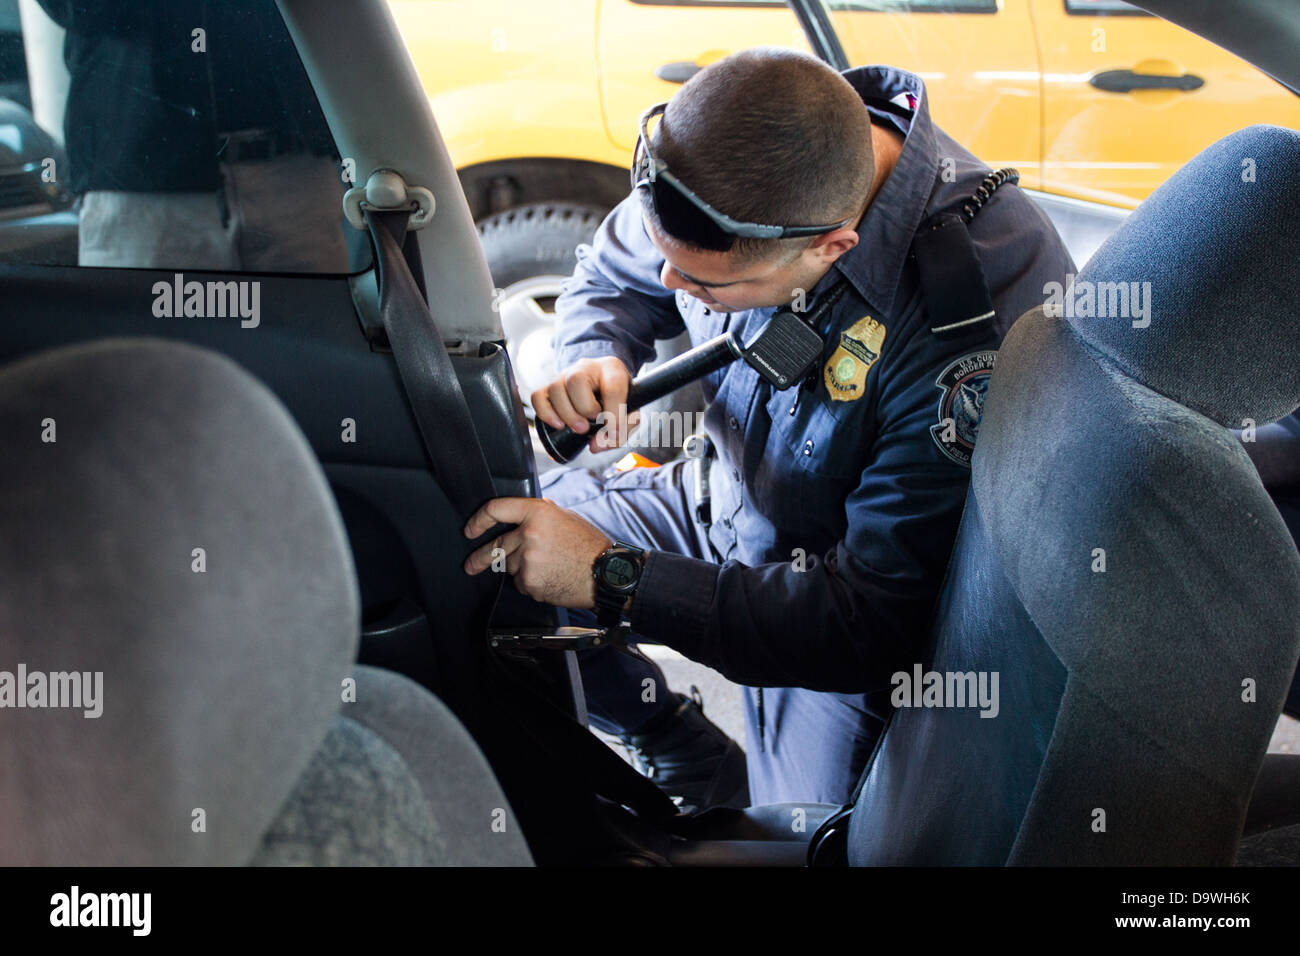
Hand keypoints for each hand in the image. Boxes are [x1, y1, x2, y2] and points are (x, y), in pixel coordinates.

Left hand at [463, 497, 611, 607]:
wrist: (605, 574)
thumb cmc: (589, 546)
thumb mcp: (566, 517)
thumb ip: (541, 514)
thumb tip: (521, 513)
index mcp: (538, 513)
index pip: (497, 509)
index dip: (478, 520)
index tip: (470, 529)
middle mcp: (530, 534)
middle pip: (495, 545)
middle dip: (479, 557)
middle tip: (472, 564)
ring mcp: (528, 560)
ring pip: (508, 566)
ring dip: (519, 568)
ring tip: (545, 567)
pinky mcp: (530, 582)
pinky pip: (520, 583)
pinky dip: (529, 583)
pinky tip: (550, 578)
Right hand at [531, 356, 640, 452]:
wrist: (604, 386)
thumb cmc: (617, 400)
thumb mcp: (630, 414)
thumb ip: (622, 431)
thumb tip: (595, 444)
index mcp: (612, 369)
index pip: (613, 386)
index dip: (614, 412)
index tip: (613, 430)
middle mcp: (586, 368)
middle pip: (576, 380)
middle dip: (584, 409)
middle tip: (590, 426)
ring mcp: (564, 375)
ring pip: (555, 388)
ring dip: (566, 414)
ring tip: (578, 428)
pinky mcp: (549, 387)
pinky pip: (538, 397)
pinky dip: (545, 413)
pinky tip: (558, 425)